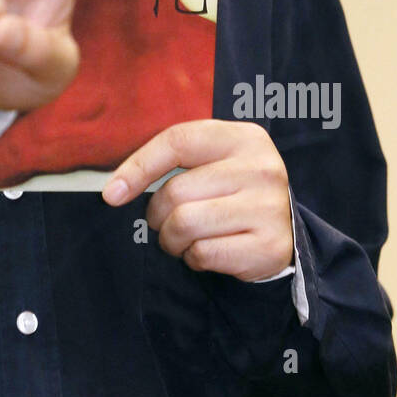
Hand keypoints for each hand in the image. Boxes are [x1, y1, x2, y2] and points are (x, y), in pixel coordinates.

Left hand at [101, 119, 293, 281]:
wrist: (283, 230)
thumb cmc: (233, 190)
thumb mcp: (212, 160)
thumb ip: (171, 160)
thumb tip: (114, 189)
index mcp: (244, 138)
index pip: (178, 141)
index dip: (139, 166)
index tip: (113, 193)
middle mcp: (261, 169)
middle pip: (176, 191)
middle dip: (157, 214)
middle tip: (163, 222)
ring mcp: (268, 208)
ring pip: (186, 224)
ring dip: (172, 239)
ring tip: (181, 238)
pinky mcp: (268, 245)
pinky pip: (204, 253)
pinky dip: (193, 258)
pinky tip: (205, 250)